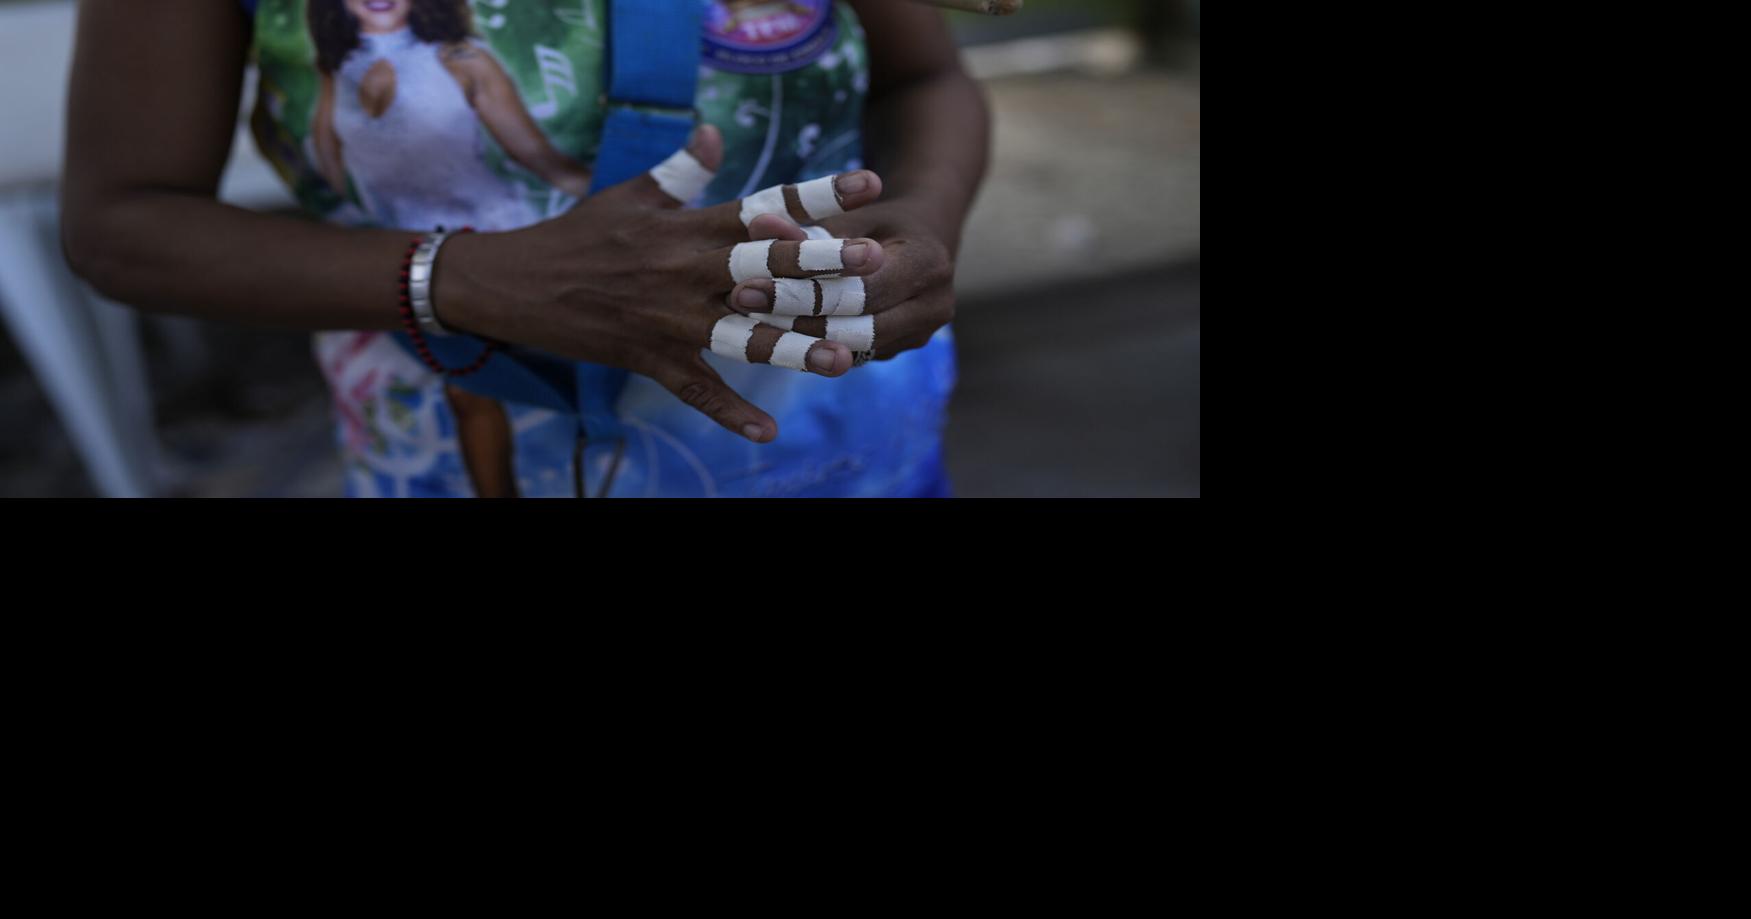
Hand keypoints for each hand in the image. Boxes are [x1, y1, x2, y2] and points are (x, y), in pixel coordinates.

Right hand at [435, 125, 890, 442]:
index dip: (818, 194)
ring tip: (844, 357)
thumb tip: (713, 129)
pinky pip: (698, 390)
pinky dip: (730, 412)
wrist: (514, 283)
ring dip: (795, 348)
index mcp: (688, 226)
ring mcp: (671, 319)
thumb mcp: (632, 195)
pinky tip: (767, 431)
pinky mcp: (651, 358)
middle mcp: (686, 270)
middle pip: (766, 267)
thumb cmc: (578, 234)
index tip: (869, 183)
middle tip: (874, 258)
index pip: (765, 205)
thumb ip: (681, 168)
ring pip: (744, 335)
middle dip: (821, 263)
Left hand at [724, 199, 956, 362]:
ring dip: (799, 340)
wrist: (918, 240)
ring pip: (851, 347)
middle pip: (855, 326)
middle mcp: (935, 306)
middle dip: (794, 320)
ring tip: (744, 327)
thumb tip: (756, 224)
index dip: (802, 293)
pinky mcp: (901, 351)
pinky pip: (852, 354)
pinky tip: (771, 337)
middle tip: (739, 311)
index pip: (859, 290)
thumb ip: (804, 227)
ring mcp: (921, 335)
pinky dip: (814, 346)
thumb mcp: (845, 216)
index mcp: (928, 264)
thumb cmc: (876, 220)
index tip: (745, 287)